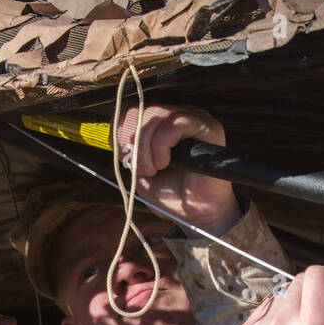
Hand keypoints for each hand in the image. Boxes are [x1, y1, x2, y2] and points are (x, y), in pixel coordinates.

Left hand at [113, 104, 240, 235]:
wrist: (196, 216)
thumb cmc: (171, 194)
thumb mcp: (139, 170)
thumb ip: (127, 149)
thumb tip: (115, 131)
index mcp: (162, 124)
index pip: (134, 109)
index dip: (122, 129)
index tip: (125, 156)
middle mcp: (178, 117)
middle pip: (144, 109)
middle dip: (134, 141)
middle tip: (141, 169)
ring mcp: (194, 119)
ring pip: (158, 114)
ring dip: (147, 145)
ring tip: (153, 169)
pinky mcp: (208, 127)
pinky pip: (177, 122)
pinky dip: (163, 143)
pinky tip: (165, 162)